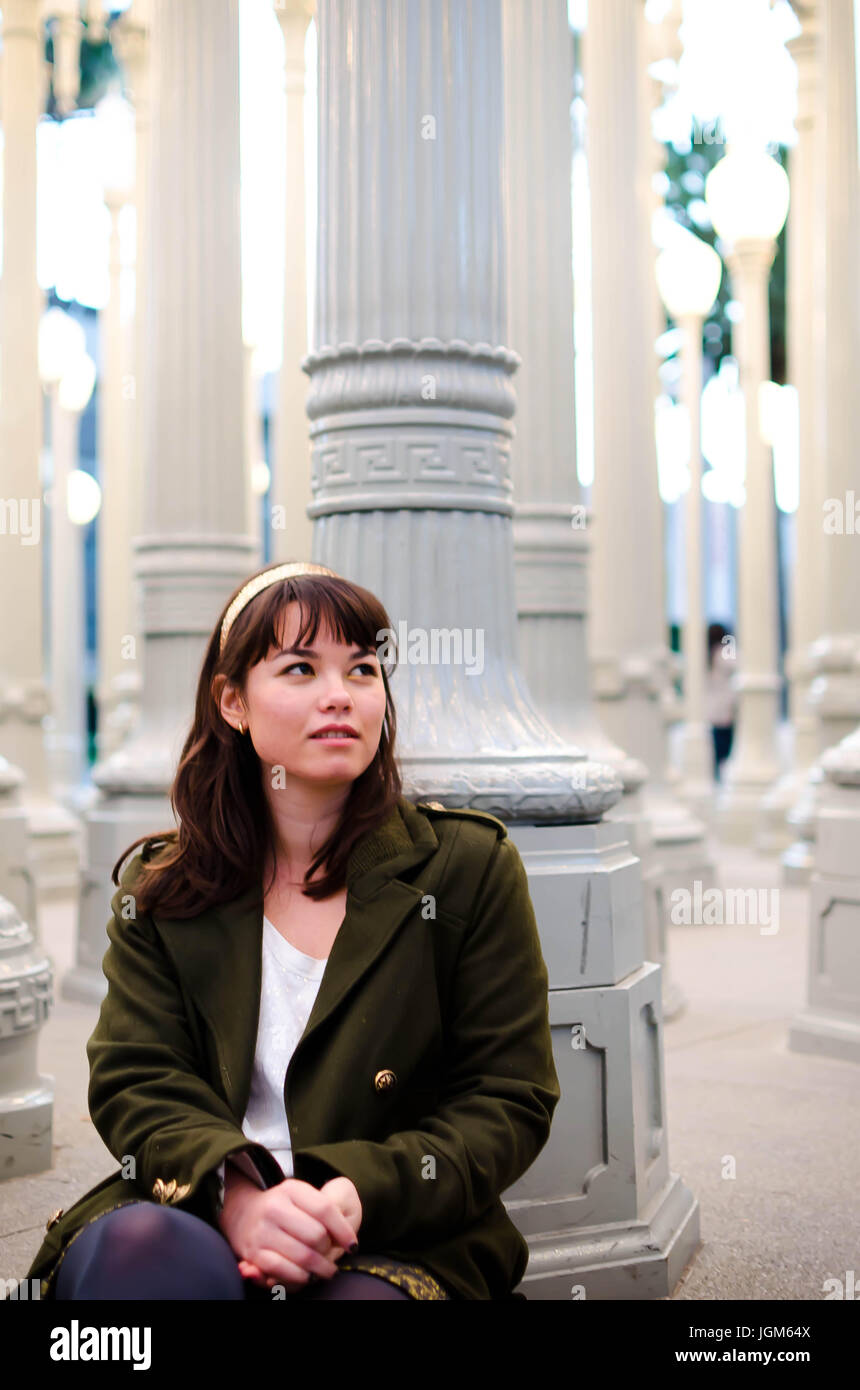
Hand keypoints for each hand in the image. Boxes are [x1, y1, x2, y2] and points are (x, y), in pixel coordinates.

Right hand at [221, 1172, 360, 1291]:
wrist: (243, 1215)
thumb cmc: (285, 1209)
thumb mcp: (303, 1198)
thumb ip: (326, 1211)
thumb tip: (348, 1239)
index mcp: (291, 1189)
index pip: (325, 1209)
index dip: (343, 1230)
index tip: (352, 1245)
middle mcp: (274, 1207)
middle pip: (316, 1235)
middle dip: (329, 1250)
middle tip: (331, 1256)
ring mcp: (262, 1231)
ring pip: (303, 1256)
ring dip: (320, 1269)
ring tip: (327, 1270)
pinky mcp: (254, 1253)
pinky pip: (284, 1271)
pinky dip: (300, 1277)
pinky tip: (307, 1275)